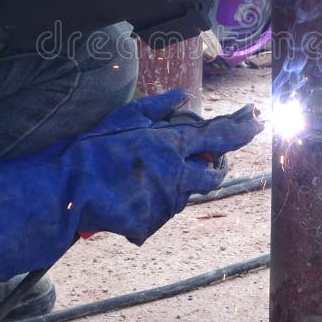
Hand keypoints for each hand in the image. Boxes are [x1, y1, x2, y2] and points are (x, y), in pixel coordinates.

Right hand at [74, 90, 261, 242]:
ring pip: (185, 194)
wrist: (65, 190)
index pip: (218, 136)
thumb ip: (159, 108)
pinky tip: (128, 195)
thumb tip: (184, 97)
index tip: (256, 122)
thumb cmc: (92, 149)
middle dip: (216, 168)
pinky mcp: (150, 224)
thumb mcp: (125, 118)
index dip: (241, 129)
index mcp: (170, 145)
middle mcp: (174, 174)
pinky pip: (160, 213)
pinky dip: (151, 204)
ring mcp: (163, 202)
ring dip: (176, 185)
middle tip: (206, 161)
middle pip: (214, 174)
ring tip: (144, 176)